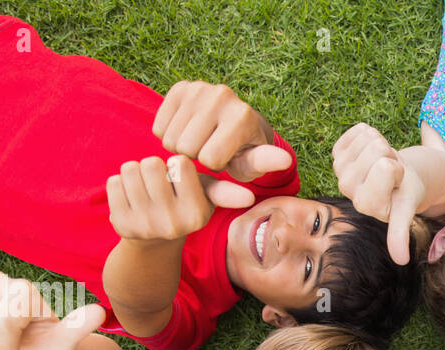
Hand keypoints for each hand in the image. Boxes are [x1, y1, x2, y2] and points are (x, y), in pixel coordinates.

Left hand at [106, 155, 254, 241]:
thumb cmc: (182, 207)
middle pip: (152, 164)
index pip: (179, 162)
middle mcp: (172, 224)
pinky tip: (131, 199)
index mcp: (196, 214)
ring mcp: (145, 226)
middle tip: (159, 185)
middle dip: (154, 167)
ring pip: (130, 170)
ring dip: (136, 174)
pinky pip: (113, 183)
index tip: (180, 181)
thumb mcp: (205, 198)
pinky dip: (120, 185)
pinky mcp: (121, 225)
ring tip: (145, 190)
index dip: (177, 165)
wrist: (153, 243)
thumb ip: (225, 192)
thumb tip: (250, 198)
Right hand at [152, 80, 289, 181]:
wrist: (234, 123)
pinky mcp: (180, 87)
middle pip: (186, 148)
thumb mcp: (253, 163)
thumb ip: (263, 164)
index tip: (226, 157)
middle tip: (211, 148)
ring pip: (170, 139)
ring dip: (182, 147)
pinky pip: (159, 127)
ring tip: (201, 140)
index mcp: (241, 115)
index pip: (209, 159)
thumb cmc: (244, 151)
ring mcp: (198, 88)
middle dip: (196, 157)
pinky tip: (188, 130)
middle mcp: (221, 95)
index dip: (215, 166)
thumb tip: (285, 160)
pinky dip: (169, 135)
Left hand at [332, 123, 423, 264]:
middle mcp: (346, 187)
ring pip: (369, 137)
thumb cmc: (404, 195)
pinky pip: (360, 129)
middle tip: (390, 173)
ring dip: (382, 146)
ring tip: (382, 165)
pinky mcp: (336, 151)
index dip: (398, 168)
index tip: (398, 182)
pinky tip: (372, 154)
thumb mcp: (406, 212)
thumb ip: (399, 233)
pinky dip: (372, 136)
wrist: (396, 180)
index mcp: (364, 203)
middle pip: (377, 148)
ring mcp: (339, 168)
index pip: (384, 165)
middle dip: (391, 155)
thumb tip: (401, 260)